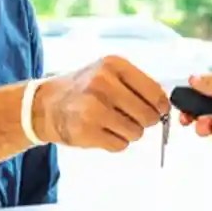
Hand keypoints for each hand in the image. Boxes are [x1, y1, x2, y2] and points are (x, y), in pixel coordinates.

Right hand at [33, 56, 169, 151]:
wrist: (46, 105)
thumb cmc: (84, 89)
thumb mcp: (108, 72)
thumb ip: (137, 84)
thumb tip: (165, 106)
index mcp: (113, 65)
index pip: (155, 92)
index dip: (161, 106)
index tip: (158, 110)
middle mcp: (102, 84)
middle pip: (148, 115)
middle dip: (145, 121)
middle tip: (132, 118)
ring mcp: (93, 108)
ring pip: (136, 132)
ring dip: (129, 132)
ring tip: (113, 123)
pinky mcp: (86, 131)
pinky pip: (120, 145)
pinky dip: (116, 142)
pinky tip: (102, 132)